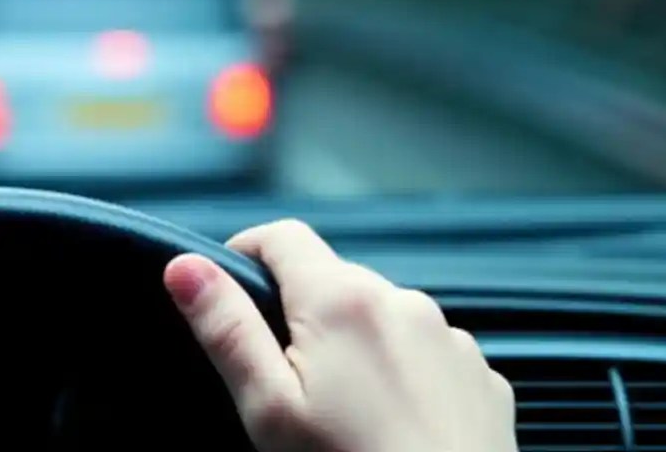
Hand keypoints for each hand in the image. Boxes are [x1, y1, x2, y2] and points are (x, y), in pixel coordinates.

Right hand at [165, 220, 515, 451]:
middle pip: (332, 281)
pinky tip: (389, 426)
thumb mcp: (269, 410)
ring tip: (340, 415)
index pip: (281, 237)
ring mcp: (450, 339)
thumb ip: (227, 330)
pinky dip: (400, 375)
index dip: (245, 258)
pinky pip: (425, 354)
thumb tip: (184, 266)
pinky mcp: (480, 377)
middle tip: (282, 385)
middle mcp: (405, 303)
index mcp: (344, 301)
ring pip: (381, 319)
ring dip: (353, 346)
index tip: (229, 299)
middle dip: (300, 316)